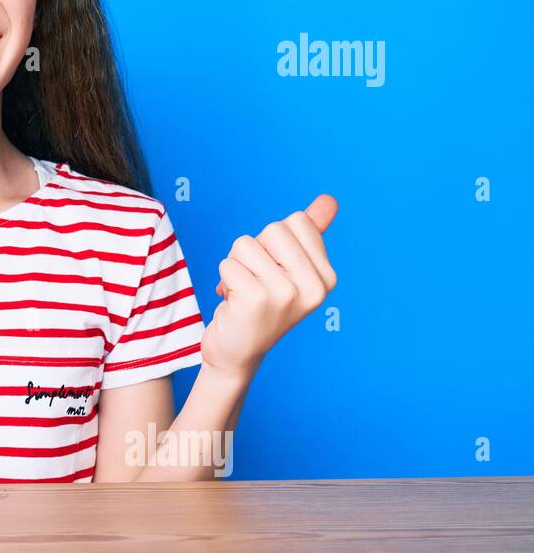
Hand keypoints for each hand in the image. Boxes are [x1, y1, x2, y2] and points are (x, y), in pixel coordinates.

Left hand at [199, 194, 337, 379]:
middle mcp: (314, 287)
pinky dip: (224, 279)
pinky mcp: (256, 300)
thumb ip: (309, 234)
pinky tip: (234, 303)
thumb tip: (330, 199)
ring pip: (245, 244)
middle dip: (253, 251)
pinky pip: (228, 264)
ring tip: (243, 292)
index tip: (273, 271)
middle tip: (255, 282)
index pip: (296, 221)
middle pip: (273, 229)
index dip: (274, 241)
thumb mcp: (289, 267)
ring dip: (235, 265)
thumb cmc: (260, 304)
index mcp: (327, 276)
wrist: (237, 353)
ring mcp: (286, 294)